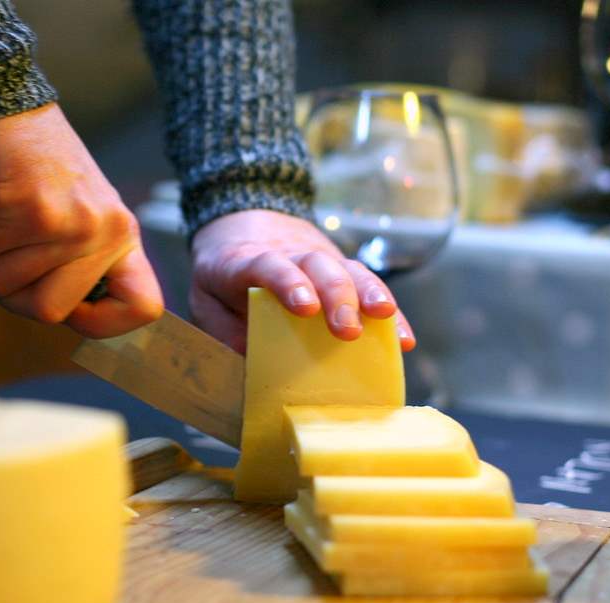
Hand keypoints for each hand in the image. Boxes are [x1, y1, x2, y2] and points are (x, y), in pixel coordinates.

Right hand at [0, 103, 162, 337]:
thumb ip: (77, 266)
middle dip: (8, 293)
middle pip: (49, 312)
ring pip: (3, 285)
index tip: (70, 313)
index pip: (142, 307)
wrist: (6, 106)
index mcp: (123, 237)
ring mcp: (68, 222)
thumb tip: (62, 317)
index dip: (103, 324)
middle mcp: (105, 232)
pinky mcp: (27, 210)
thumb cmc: (34, 168)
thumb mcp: (77, 217)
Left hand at [189, 210, 415, 353]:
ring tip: (386, 320)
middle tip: (348, 329)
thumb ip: (225, 331)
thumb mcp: (206, 300)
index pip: (270, 265)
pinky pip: (368, 288)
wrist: (242, 224)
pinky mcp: (342, 270)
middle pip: (319, 267)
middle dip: (337, 297)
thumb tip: (252, 371)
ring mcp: (320, 259)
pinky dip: (389, 314)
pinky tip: (403, 338)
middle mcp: (291, 254)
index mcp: (248, 261)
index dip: (288, 283)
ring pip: (349, 270)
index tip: (304, 307)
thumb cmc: (223, 276)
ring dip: (370, 296)